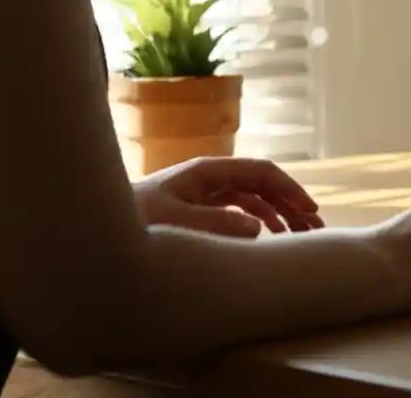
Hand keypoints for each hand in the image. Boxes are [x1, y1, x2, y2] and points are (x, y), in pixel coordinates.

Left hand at [134, 157, 324, 238]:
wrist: (95, 228)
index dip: (290, 189)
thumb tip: (259, 227)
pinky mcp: (197, 211)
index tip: (310, 211)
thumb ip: (217, 225)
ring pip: (254, 199)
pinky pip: (239, 212)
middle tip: (315, 228)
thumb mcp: (174, 223)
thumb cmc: (130, 221)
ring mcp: (205, 194)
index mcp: (208, 172)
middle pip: (263, 185)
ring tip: (300, 236)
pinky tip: (269, 238)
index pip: (262, 172)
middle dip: (291, 203)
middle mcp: (210, 179)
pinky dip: (259, 223)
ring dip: (279, 215)